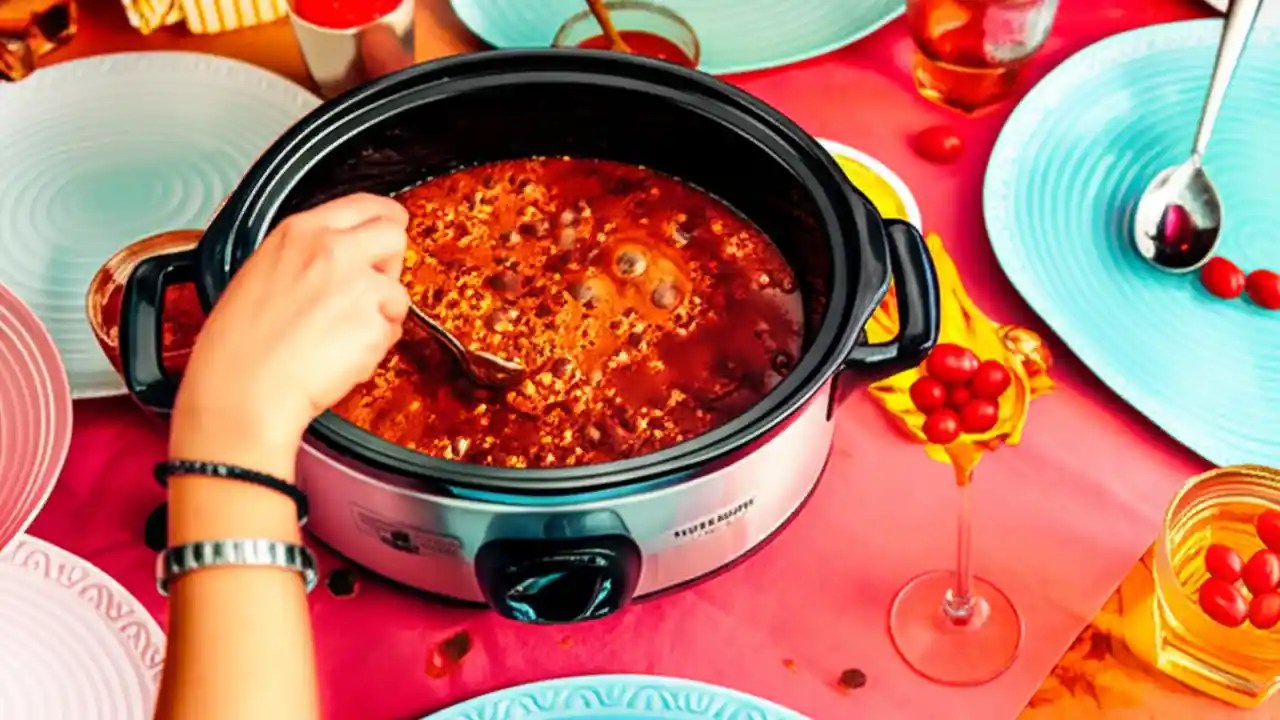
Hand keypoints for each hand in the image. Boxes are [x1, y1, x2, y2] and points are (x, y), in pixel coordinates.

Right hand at [171, 194, 410, 473]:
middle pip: (395, 234)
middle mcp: (333, 249)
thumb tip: (340, 254)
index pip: (364, 204)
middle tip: (367, 291)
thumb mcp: (261, 274)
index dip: (384, 220)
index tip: (389, 227)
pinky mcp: (374, 321)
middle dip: (391, 262)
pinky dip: (375, 346)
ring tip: (337, 336)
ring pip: (397, 291)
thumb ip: (306, 255)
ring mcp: (358, 284)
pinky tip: (339, 355)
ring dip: (380, 315)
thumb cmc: (239, 347)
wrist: (242, 391)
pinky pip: (392, 330)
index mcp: (299, 232)